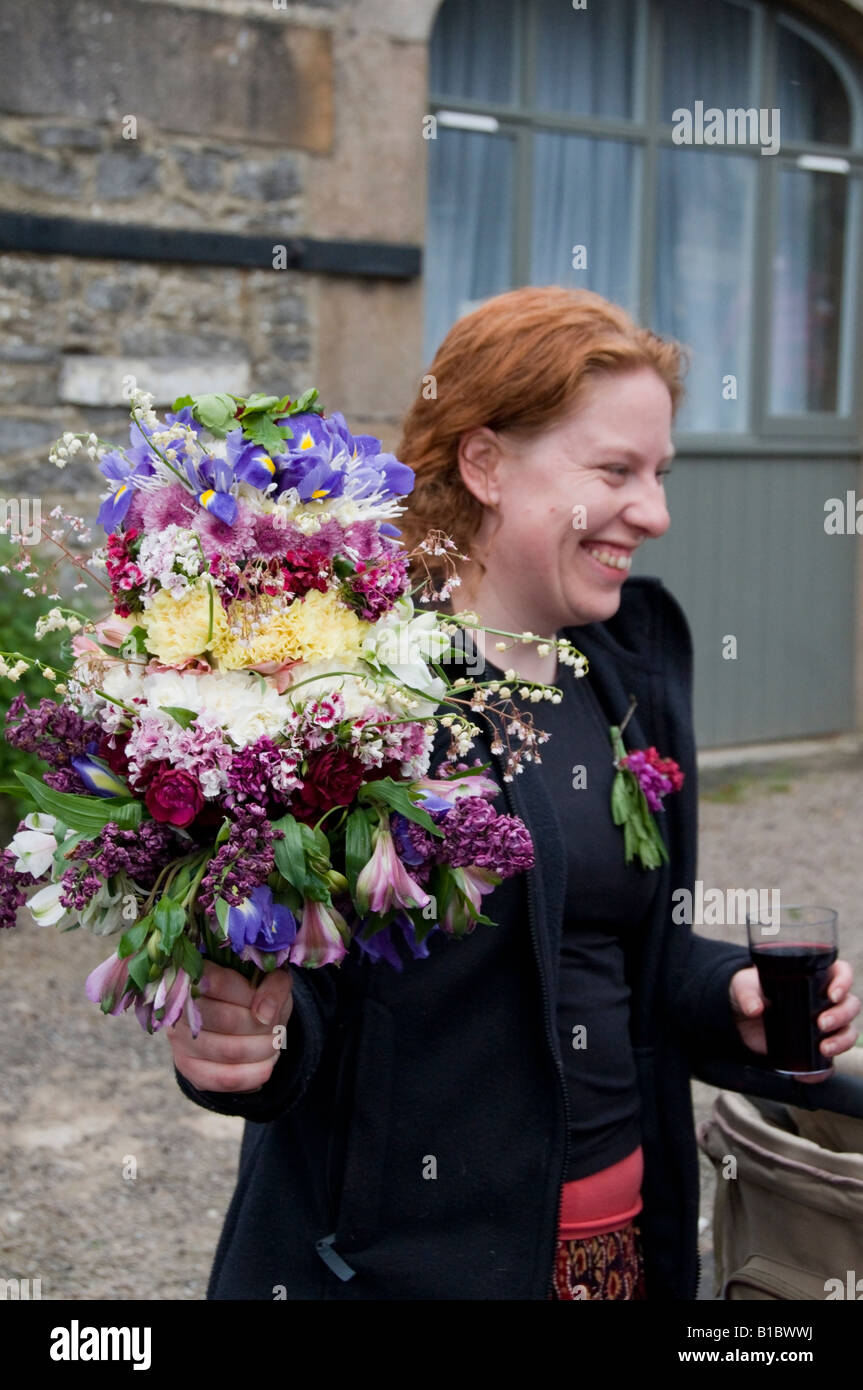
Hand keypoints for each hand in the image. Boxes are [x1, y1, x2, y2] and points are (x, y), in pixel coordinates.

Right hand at [166, 960, 294, 1093]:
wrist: (242, 1020)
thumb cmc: (255, 993)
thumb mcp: (271, 980)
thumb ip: (274, 984)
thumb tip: (265, 1012)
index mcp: (197, 975)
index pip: (217, 982)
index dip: (249, 994)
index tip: (271, 1006)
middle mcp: (181, 1006)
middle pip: (226, 1019)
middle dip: (262, 1026)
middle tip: (278, 1029)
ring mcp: (181, 1039)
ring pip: (228, 1051)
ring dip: (262, 1050)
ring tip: (274, 1044)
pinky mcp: (188, 1067)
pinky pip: (223, 1078)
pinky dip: (253, 1074)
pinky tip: (266, 1066)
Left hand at [729, 960, 859, 1082]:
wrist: (741, 1017)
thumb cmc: (748, 992)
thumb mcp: (743, 987)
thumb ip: (747, 995)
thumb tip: (755, 1009)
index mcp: (814, 977)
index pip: (842, 973)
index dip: (844, 982)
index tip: (832, 995)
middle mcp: (824, 1000)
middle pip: (850, 1005)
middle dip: (841, 1016)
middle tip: (821, 1023)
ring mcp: (823, 1025)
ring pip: (848, 1030)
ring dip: (842, 1041)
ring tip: (823, 1048)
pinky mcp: (815, 1047)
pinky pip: (830, 1060)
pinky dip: (826, 1068)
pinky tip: (814, 1072)